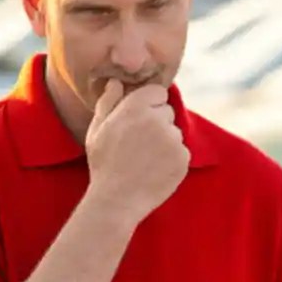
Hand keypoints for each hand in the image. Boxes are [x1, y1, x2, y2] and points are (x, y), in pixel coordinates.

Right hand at [84, 80, 190, 223]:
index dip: (149, 104)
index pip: (158, 92)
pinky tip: (154, 170)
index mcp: (136, 107)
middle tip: (139, 144)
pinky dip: (172, 160)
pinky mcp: (184, 158)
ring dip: (165, 142)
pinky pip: (181, 152)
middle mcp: (158, 120)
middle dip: (157, 123)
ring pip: (175, 133)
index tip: (139, 120)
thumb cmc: (103, 164)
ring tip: (145, 160)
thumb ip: (109, 102)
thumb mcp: (97, 129)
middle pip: (167, 112)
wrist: (117, 200)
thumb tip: (117, 82)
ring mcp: (173, 140)